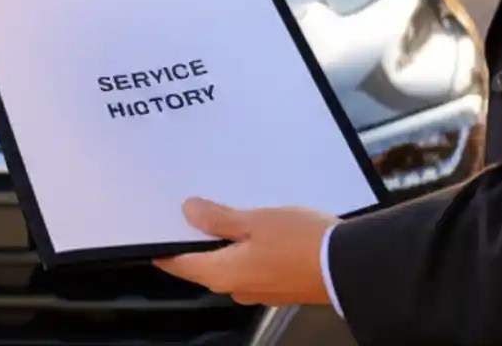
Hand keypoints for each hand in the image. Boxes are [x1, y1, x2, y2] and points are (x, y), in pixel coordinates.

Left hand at [153, 198, 337, 306]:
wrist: (347, 265)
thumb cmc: (303, 243)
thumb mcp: (254, 220)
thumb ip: (218, 218)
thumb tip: (190, 212)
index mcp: (224, 273)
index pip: (181, 265)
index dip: (164, 250)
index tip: (153, 238)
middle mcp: (237, 287)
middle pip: (204, 264)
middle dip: (195, 242)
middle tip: (187, 217)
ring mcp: (259, 289)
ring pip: (229, 264)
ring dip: (222, 244)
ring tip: (221, 215)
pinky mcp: (278, 285)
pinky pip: (250, 266)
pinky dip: (244, 249)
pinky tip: (252, 230)